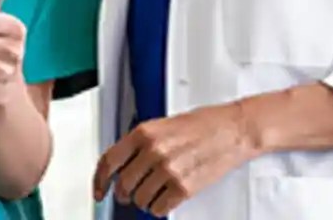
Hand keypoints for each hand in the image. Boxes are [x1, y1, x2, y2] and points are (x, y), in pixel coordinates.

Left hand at [94, 102, 256, 215]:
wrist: (233, 130)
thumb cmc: (202, 124)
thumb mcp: (162, 125)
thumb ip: (140, 143)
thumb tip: (121, 164)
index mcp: (144, 133)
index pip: (109, 161)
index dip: (100, 180)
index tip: (99, 191)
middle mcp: (153, 151)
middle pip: (124, 184)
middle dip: (126, 193)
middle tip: (131, 194)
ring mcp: (168, 170)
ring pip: (141, 199)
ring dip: (144, 201)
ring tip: (155, 192)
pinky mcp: (184, 187)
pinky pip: (159, 208)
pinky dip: (159, 207)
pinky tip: (166, 198)